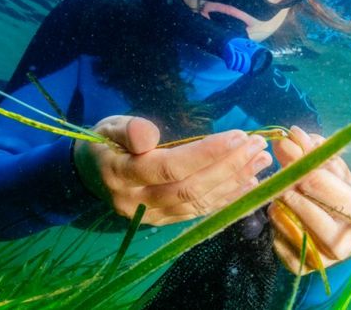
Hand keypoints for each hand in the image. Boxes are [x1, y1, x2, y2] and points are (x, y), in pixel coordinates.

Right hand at [73, 115, 272, 225]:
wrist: (88, 176)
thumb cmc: (104, 144)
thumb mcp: (109, 127)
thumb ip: (129, 130)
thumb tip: (148, 134)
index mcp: (122, 174)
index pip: (171, 166)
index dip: (207, 153)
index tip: (238, 136)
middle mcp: (138, 201)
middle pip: (190, 188)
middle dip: (229, 167)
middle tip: (258, 146)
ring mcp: (152, 216)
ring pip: (199, 203)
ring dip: (235, 183)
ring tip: (262, 162)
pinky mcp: (164, 222)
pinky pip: (199, 213)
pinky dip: (227, 199)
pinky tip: (249, 184)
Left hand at [269, 126, 350, 274]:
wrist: (340, 233)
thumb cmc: (336, 193)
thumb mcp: (332, 168)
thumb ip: (313, 150)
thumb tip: (292, 136)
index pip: (319, 182)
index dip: (299, 163)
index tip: (285, 146)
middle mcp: (345, 237)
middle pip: (301, 204)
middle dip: (286, 185)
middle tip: (280, 175)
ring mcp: (325, 257)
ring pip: (287, 223)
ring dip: (278, 205)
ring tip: (282, 196)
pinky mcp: (303, 268)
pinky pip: (278, 243)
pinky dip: (274, 227)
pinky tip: (281, 217)